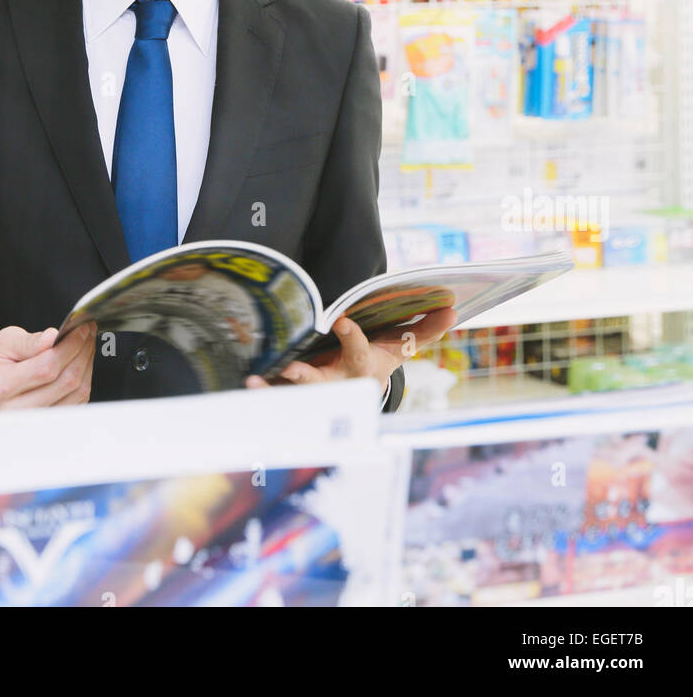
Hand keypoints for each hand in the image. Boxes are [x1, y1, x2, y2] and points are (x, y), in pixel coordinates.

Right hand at [0, 322, 97, 415]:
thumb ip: (29, 342)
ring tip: (86, 344)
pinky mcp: (41, 426)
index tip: (81, 329)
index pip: (46, 368)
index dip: (69, 347)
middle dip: (82, 353)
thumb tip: (53, 337)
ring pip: (73, 396)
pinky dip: (82, 382)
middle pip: (63, 383)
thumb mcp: (1, 343)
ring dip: (86, 367)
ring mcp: (28, 423)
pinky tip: (81, 364)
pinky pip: (73, 405)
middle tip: (87, 332)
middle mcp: (13, 411)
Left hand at [245, 304, 456, 392]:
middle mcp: (335, 381)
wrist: (360, 395)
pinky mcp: (294, 390)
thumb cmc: (379, 358)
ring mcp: (313, 388)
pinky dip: (262, 389)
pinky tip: (247, 380)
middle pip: (321, 381)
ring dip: (273, 388)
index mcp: (360, 366)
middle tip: (293, 370)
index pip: (358, 351)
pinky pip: (275, 391)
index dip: (351, 337)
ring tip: (255, 382)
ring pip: (291, 391)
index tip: (340, 321)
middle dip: (307, 377)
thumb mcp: (401, 346)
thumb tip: (454, 307)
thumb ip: (425, 328)